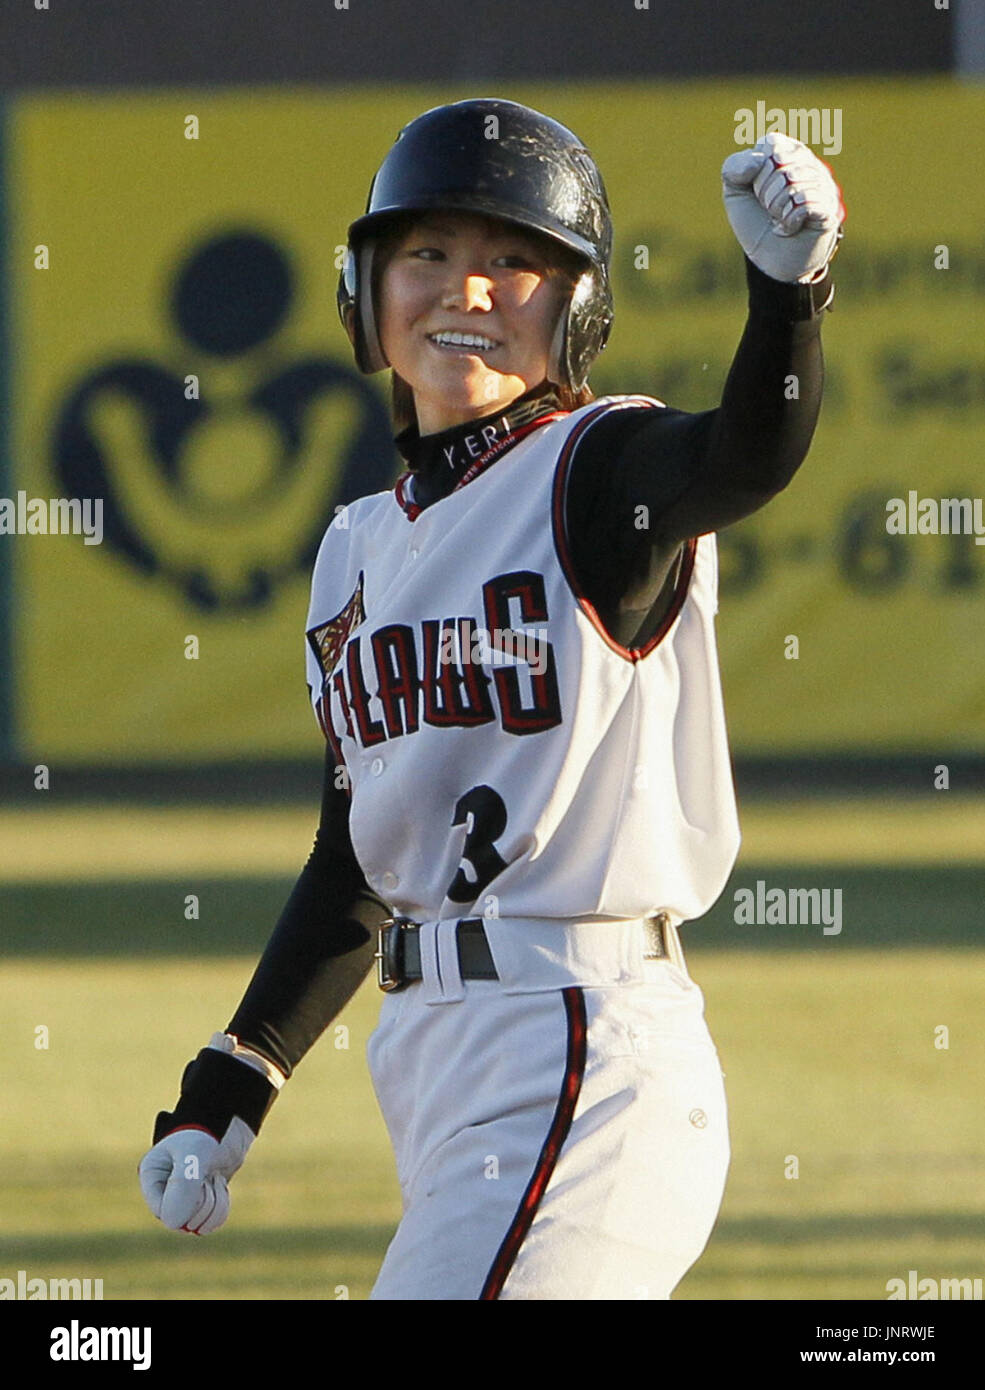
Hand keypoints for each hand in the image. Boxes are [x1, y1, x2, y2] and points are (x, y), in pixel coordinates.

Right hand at [138, 1035, 279, 1234]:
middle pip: (182, 1221)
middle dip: (203, 1201)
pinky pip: (209, 1223)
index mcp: (152, 1176)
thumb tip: (176, 1223)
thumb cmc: (208, 1132)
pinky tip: (219, 1185)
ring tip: (214, 1178)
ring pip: (197, 1225)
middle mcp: (163, 1191)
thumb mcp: (195, 1154)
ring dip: (214, 1204)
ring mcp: (182, 1198)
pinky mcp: (200, 1202)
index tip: (201, 1182)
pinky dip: (220, 1207)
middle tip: (209, 1174)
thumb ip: (184, 1185)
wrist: (231, 1124)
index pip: (164, 1212)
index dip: (187, 1203)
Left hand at [721, 133, 844, 283]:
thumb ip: (734, 168)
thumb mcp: (735, 192)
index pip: (770, 144)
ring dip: (777, 208)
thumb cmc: (756, 221)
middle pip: (780, 162)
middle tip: (769, 209)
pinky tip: (790, 227)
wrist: (769, 259)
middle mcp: (809, 163)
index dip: (757, 171)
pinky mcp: (829, 209)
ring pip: (793, 183)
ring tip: (779, 218)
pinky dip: (789, 220)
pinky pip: (806, 202)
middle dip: (765, 192)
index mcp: (787, 152)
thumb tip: (759, 160)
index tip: (757, 191)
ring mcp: (823, 185)